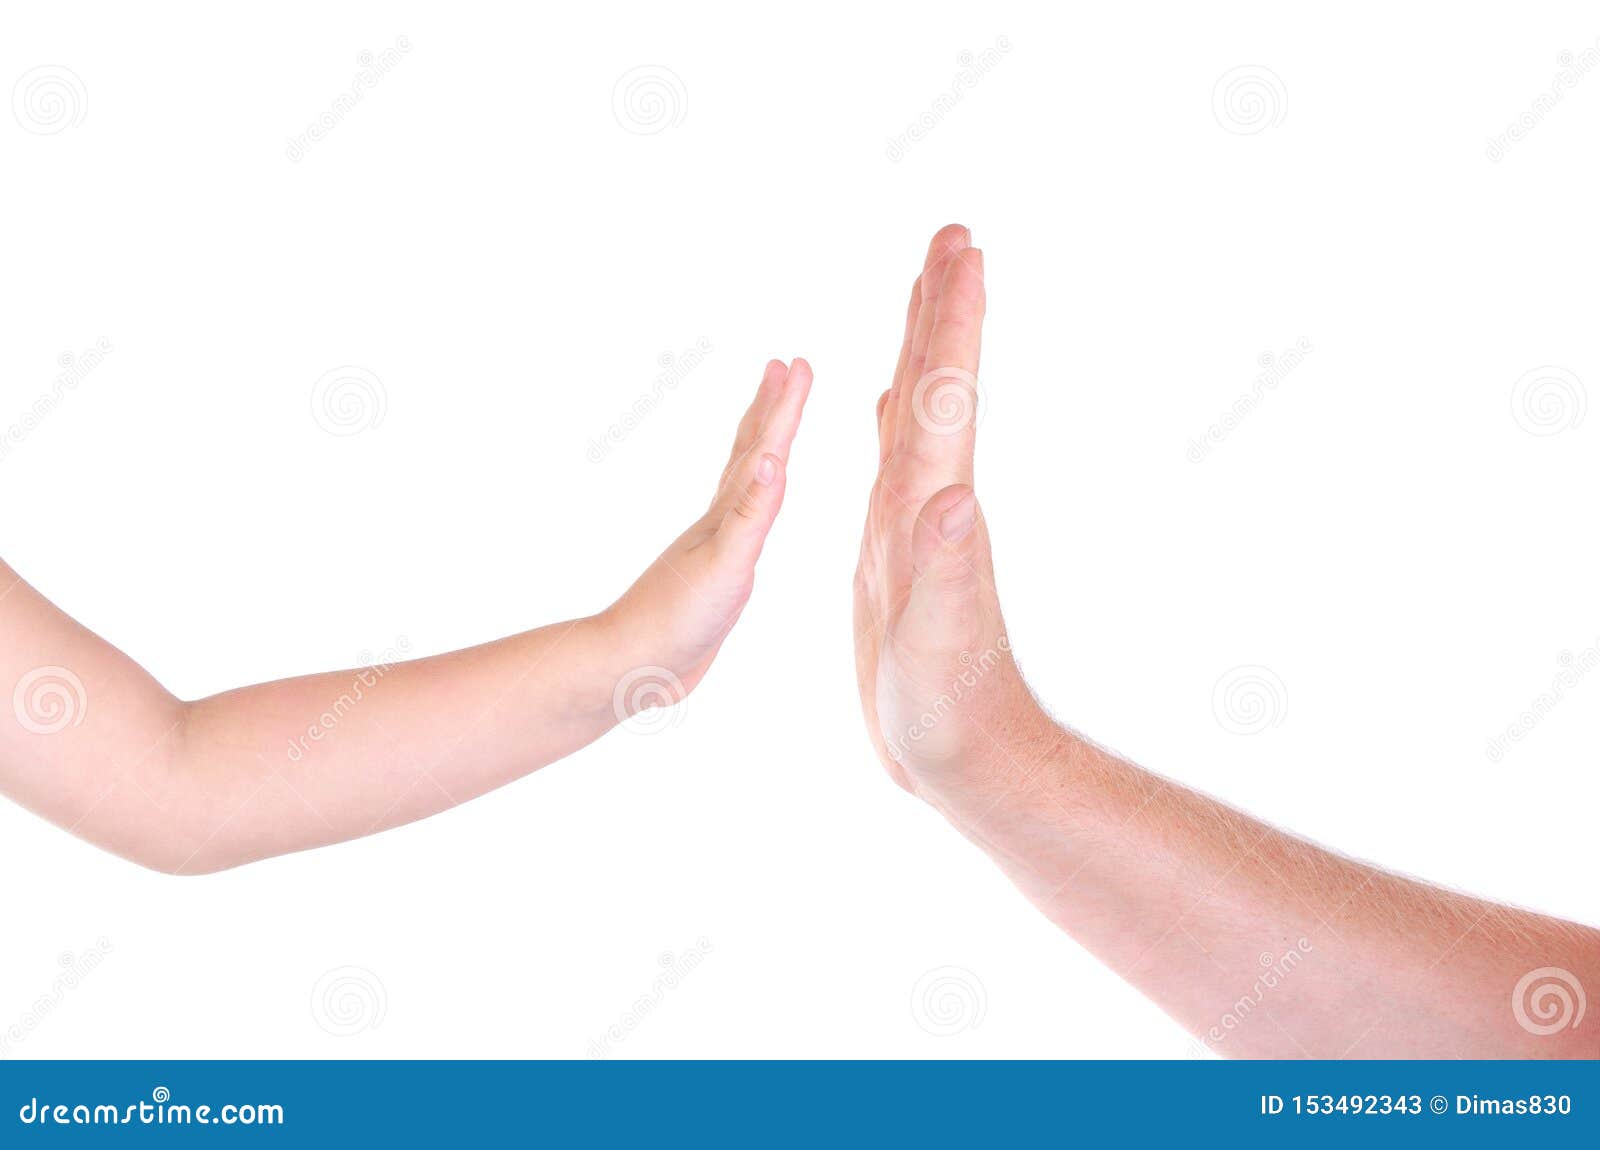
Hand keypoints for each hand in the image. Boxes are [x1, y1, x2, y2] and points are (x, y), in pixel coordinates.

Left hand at [603, 358, 811, 708]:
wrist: (635, 664)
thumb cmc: (676, 618)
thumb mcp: (725, 564)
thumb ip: (752, 512)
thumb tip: (774, 456)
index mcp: (726, 513)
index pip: (764, 447)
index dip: (786, 406)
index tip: (800, 362)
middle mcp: (721, 519)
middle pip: (750, 450)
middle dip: (772, 408)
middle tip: (787, 367)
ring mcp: (717, 544)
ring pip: (745, 481)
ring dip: (763, 446)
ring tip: (775, 425)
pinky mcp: (717, 574)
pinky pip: (745, 519)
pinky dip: (756, 499)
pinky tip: (754, 505)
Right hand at [853, 227, 1045, 796]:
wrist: (965, 754)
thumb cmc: (948, 706)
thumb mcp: (936, 643)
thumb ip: (946, 571)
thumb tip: (950, 496)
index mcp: (931, 508)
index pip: (945, 396)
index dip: (954, 320)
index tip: (962, 247)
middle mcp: (930, 501)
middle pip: (939, 386)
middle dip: (944, 308)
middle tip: (953, 236)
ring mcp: (915, 524)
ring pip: (918, 415)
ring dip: (923, 350)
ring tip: (923, 293)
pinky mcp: (898, 552)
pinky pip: (894, 462)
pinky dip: (892, 419)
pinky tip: (887, 406)